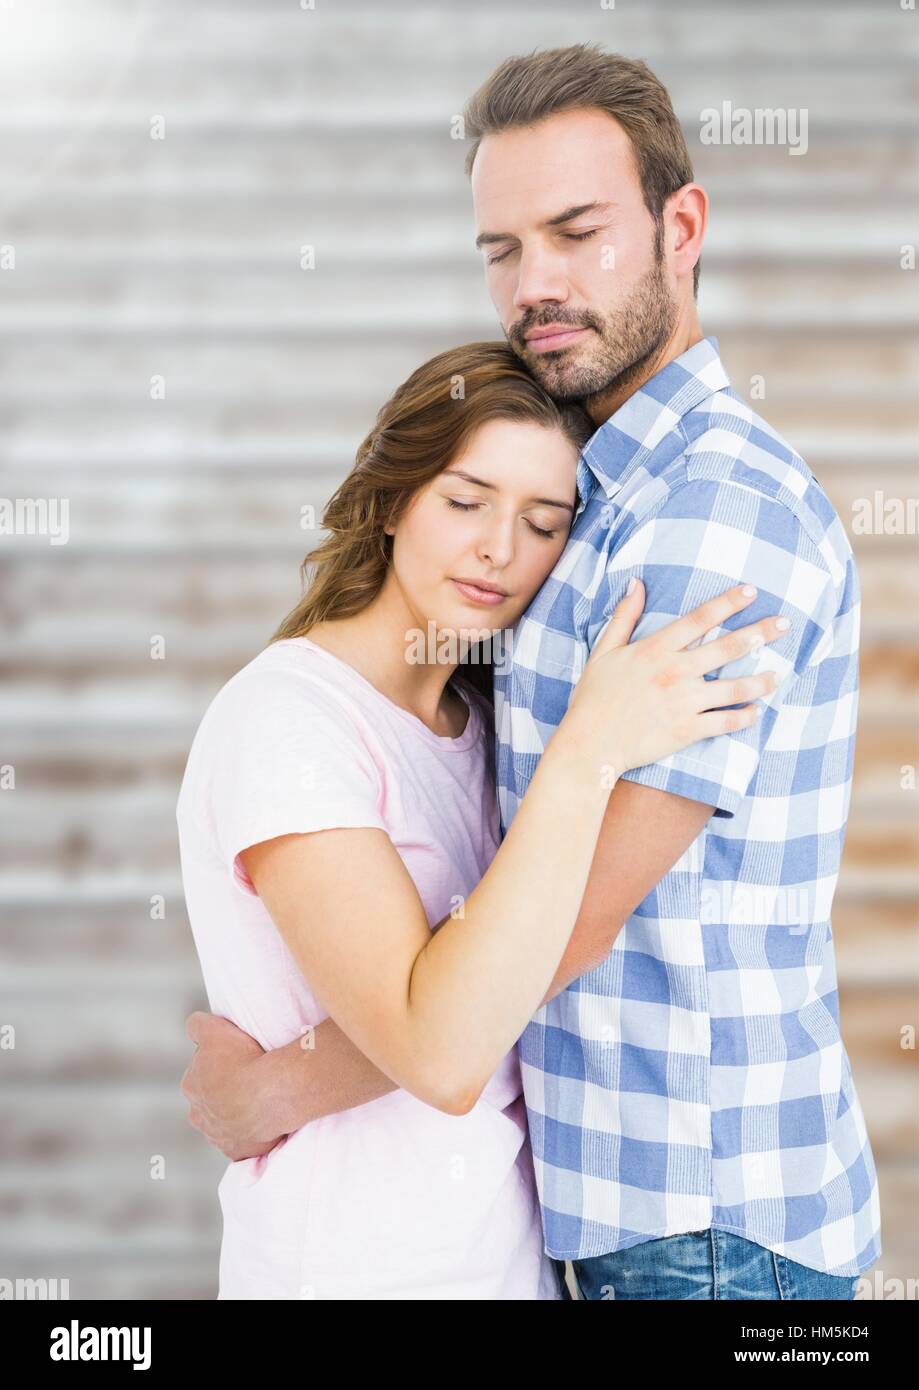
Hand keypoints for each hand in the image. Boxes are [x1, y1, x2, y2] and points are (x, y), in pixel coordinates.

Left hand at [181, 1011, 284, 1160]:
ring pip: (225, 1123)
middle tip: (249, 1080)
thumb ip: (197, 1025)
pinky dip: (251, 1134)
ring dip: (237, 1115)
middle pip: (211, 1101)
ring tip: (260, 1101)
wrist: (273, 1093)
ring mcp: (219, 1137)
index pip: (202, 1073)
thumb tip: (194, 1026)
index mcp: (190, 1086)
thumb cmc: (244, 1060)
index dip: (220, 1065)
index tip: (238, 1060)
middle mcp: (199, 1116)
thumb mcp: (215, 1029)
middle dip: (225, 1093)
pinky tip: (263, 1121)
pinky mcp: (238, 1152)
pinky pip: (243, 1142)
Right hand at [566, 581, 785, 778]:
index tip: (751, 591)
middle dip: (760, 633)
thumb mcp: (604, 651)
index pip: (700, 619)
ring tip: (779, 675)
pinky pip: (726, 722)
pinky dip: (745, 717)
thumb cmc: (593, 697)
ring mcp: (684, 702)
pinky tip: (758, 711)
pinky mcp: (688, 730)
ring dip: (762, 680)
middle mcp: (675, 672)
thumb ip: (624, 616)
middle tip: (784, 624)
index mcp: (656, 649)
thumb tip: (636, 583)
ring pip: (735, 688)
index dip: (728, 602)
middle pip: (728, 647)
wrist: (590, 744)